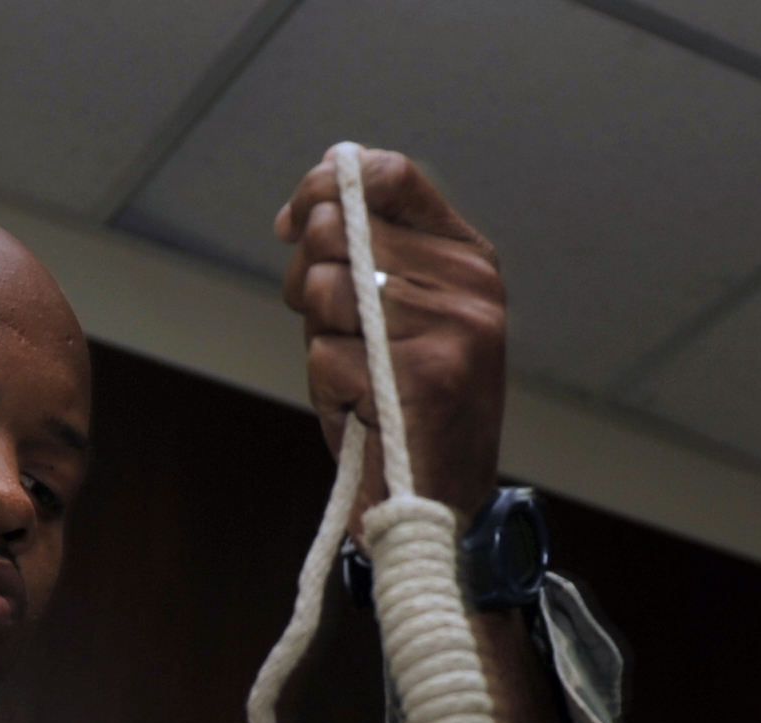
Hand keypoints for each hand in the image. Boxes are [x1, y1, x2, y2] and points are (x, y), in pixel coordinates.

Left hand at [277, 148, 506, 519]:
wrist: (438, 509)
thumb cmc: (405, 411)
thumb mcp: (396, 317)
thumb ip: (366, 254)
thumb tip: (306, 206)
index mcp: (468, 258)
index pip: (388, 175)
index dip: (323, 187)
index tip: (290, 223)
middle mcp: (470, 285)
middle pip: (339, 227)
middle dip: (308, 277)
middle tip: (330, 329)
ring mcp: (452, 328)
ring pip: (325, 289)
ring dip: (321, 341)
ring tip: (359, 381)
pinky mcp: (423, 377)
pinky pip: (325, 355)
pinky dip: (328, 393)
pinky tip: (364, 416)